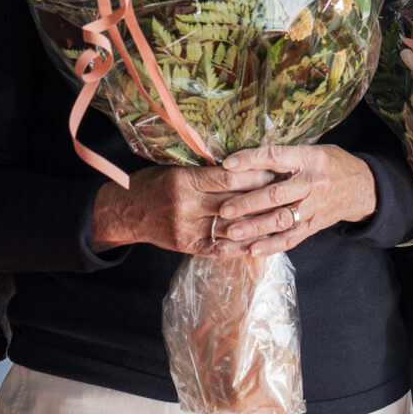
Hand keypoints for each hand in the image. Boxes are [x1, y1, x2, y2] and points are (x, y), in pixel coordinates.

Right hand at [89, 165, 275, 254]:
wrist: (126, 211)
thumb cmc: (153, 183)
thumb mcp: (175, 168)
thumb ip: (204, 170)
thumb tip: (243, 165)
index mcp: (184, 181)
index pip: (228, 178)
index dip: (255, 175)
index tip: (275, 170)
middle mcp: (186, 206)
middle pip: (234, 202)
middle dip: (262, 197)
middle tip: (286, 191)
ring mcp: (186, 229)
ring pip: (231, 227)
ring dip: (257, 223)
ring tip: (280, 216)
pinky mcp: (187, 246)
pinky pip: (220, 249)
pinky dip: (241, 246)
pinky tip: (260, 242)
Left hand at [212, 145, 378, 256]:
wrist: (362, 187)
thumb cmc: (331, 164)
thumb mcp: (314, 150)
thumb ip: (286, 154)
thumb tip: (247, 155)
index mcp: (310, 159)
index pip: (276, 157)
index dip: (251, 160)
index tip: (227, 165)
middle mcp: (312, 183)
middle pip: (277, 194)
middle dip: (248, 203)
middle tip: (224, 210)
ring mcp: (314, 207)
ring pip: (281, 220)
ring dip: (254, 228)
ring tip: (230, 233)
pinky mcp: (314, 226)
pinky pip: (291, 239)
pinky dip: (271, 246)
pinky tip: (251, 250)